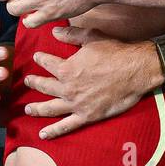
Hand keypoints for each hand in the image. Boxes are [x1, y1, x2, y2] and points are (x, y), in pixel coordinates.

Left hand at [23, 26, 162, 137]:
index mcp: (67, 68)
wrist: (136, 70)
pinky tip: (43, 134)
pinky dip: (53, 131)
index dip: (41, 59)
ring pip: (50, 108)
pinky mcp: (87, 116)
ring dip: (37, 108)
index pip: (47, 63)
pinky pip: (66, 125)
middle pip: (45, 87)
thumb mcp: (92, 37)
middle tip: (28, 81)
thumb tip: (54, 30)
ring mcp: (76, 104)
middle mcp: (67, 88)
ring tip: (28, 109)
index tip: (37, 57)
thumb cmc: (115, 52)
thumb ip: (71, 34)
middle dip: (34, 83)